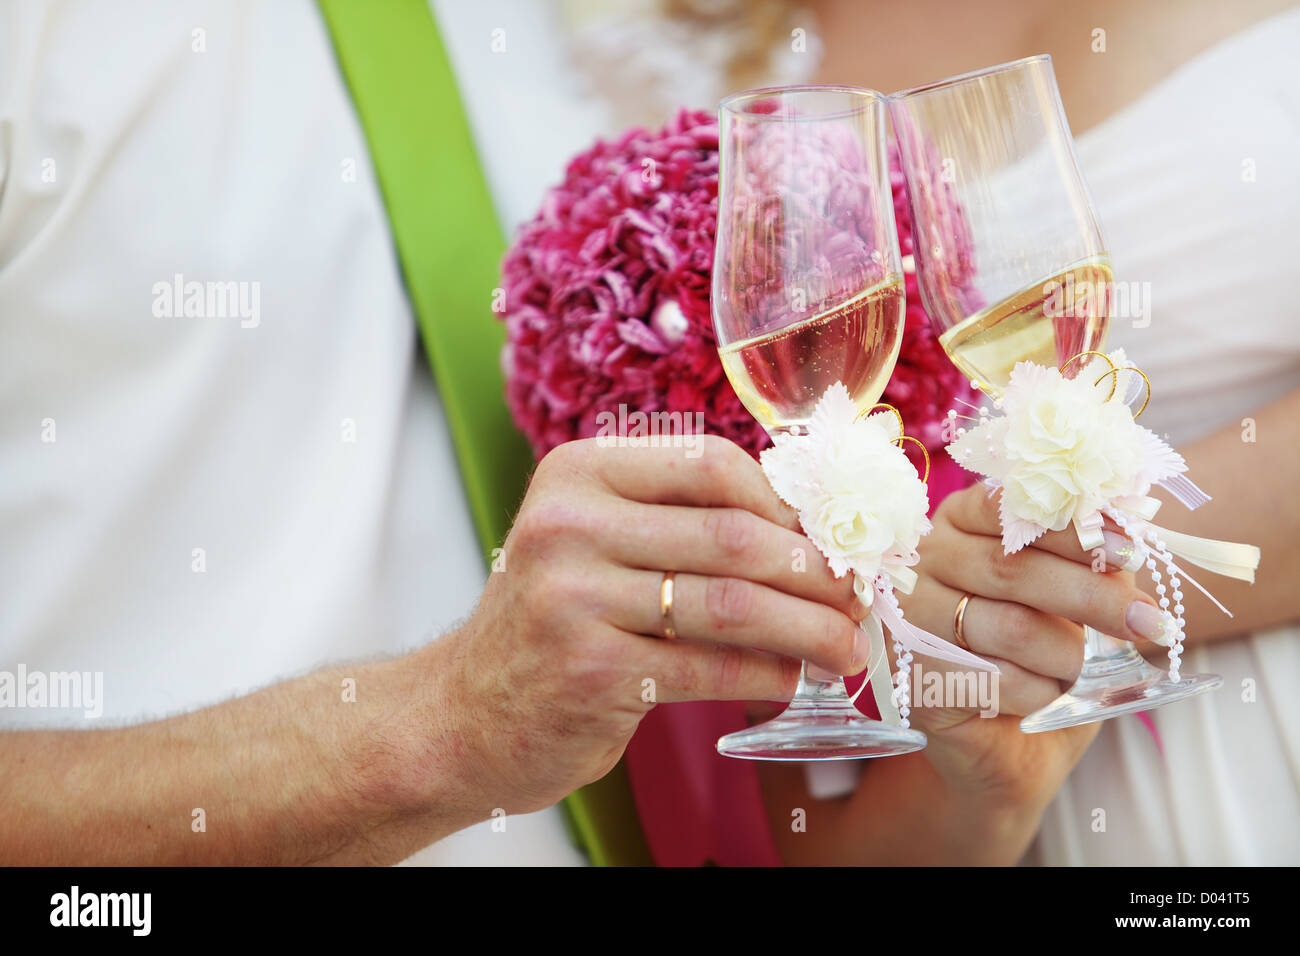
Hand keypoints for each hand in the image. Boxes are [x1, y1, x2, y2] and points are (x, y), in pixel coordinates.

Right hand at [437, 435, 870, 816]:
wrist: (464, 713)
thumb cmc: (554, 622)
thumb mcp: (595, 544)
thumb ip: (678, 523)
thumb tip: (809, 531)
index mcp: (578, 473)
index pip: (709, 464)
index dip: (785, 503)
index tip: (828, 538)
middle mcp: (568, 524)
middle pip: (731, 534)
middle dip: (813, 570)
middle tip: (857, 597)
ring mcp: (573, 597)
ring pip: (732, 603)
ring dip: (808, 628)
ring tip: (846, 647)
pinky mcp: (590, 669)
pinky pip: (711, 667)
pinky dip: (768, 673)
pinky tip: (795, 678)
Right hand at [765, 481, 1160, 863]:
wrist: (1008, 748)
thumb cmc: (1043, 659)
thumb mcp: (1074, 601)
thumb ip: (1093, 562)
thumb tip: (1129, 539)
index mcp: (960, 523)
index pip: (1011, 506)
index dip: (1073, 527)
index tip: (1132, 551)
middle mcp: (923, 562)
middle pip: (1012, 567)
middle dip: (1092, 596)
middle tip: (1149, 624)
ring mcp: (909, 620)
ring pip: (1010, 627)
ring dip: (1068, 657)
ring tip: (1083, 672)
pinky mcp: (911, 678)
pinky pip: (994, 681)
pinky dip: (1039, 695)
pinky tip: (1043, 699)